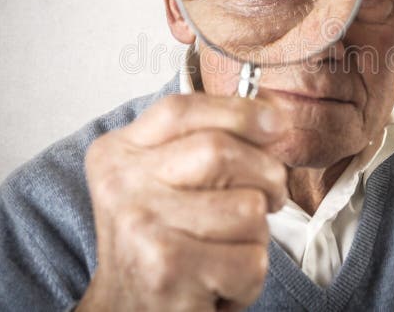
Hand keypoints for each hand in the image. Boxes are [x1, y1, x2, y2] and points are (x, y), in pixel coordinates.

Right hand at [77, 94, 287, 310]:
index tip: (274, 122)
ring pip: (247, 208)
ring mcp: (142, 226)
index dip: (236, 110)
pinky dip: (250, 281)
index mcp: (119, 154)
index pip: (180, 110)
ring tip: (226, 253)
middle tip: (272, 198)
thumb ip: (200, 142)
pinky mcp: (168, 270)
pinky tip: (219, 284)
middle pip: (220, 151)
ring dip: (256, 238)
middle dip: (266, 175)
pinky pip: (251, 260)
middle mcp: (122, 185)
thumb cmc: (160, 245)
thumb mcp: (164, 183)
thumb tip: (270, 117)